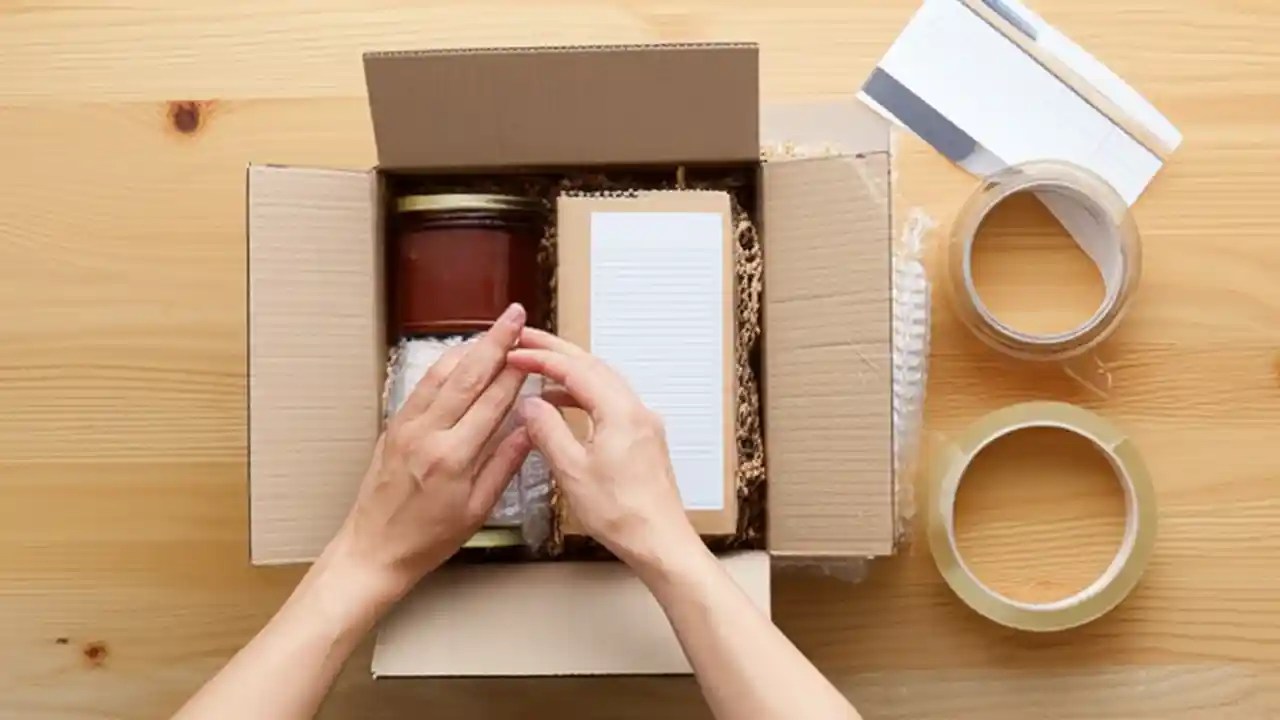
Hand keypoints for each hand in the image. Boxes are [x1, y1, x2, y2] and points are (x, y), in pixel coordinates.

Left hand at [327, 304, 533, 604]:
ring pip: (442, 373)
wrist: (374, 549)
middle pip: (467, 375)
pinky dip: (445, 365)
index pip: (492, 401)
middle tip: (514, 316)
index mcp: (453, 458)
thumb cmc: (426, 539)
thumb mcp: (478, 509)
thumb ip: (505, 464)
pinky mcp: (394, 426)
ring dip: (469, 347)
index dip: (515, 370)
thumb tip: (530, 429)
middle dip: (494, 342)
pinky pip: (423, 386)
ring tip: (492, 329)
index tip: (532, 349)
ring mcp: (406, 426)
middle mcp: (427, 434)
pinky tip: (460, 355)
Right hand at [507, 328, 699, 575]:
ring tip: (539, 370)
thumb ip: (548, 431)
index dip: (541, 358)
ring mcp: (643, 423)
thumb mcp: (572, 471)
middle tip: (526, 340)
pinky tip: (565, 405)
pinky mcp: (643, 438)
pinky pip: (611, 402)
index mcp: (620, 412)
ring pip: (604, 382)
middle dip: (557, 352)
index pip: (576, 369)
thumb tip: (530, 404)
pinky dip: (585, 395)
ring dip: (571, 372)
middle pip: (593, 366)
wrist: (659, 542)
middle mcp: (637, 410)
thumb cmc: (621, 513)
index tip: (514, 352)